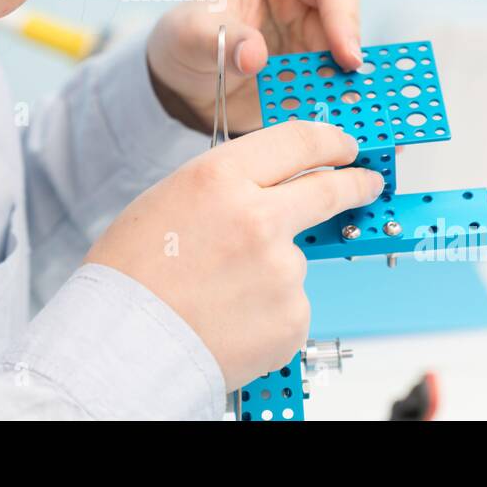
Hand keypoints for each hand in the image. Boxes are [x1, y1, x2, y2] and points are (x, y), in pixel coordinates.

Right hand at [84, 120, 384, 391]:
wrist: (121, 346)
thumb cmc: (130, 275)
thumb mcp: (170, 199)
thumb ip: (227, 186)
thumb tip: (274, 184)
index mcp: (221, 179)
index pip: (298, 141)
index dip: (329, 140)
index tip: (344, 146)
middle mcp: (259, 218)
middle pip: (328, 190)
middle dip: (354, 184)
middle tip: (365, 184)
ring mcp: (281, 271)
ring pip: (295, 259)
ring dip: (272, 271)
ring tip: (220, 293)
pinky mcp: (291, 318)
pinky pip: (290, 306)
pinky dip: (267, 312)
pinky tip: (230, 319)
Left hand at [146, 0, 362, 133]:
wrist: (180, 81)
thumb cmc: (184, 39)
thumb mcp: (190, 35)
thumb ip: (221, 40)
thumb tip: (254, 55)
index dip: (345, 17)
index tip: (346, 57)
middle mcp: (309, 2)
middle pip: (350, 28)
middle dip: (351, 64)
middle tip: (351, 97)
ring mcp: (315, 41)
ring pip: (349, 66)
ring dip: (347, 93)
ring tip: (345, 120)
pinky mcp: (315, 77)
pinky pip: (336, 93)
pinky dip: (335, 111)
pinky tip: (333, 130)